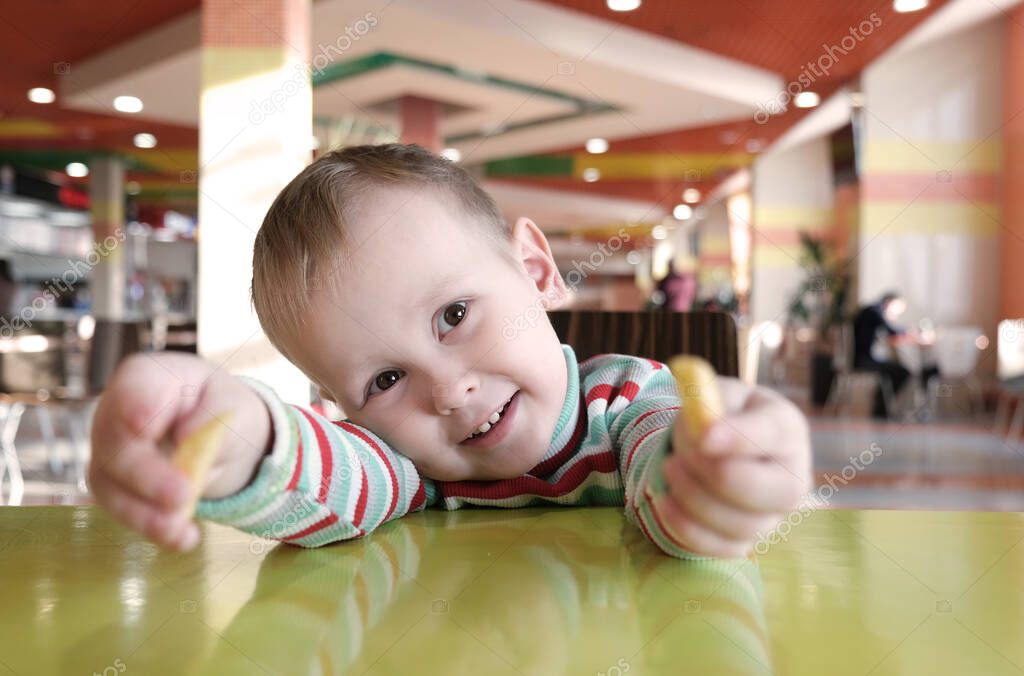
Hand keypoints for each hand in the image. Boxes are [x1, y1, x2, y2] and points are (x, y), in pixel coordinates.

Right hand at [89, 352, 271, 550]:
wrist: (221, 437)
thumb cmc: (224, 411)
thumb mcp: (234, 408)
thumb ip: (213, 420)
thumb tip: (188, 439)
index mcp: (148, 376)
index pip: (134, 389)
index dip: (135, 408)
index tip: (143, 426)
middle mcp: (115, 411)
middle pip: (117, 443)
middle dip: (147, 475)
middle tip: (183, 496)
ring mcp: (108, 449)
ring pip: (112, 483)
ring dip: (146, 513)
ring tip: (182, 531)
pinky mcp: (113, 484)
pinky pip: (122, 508)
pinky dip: (151, 526)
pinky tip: (183, 537)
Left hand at [654, 378, 811, 557]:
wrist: (711, 444)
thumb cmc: (716, 414)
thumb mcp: (710, 394)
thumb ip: (705, 403)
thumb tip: (703, 434)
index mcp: (787, 428)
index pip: (772, 435)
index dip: (738, 439)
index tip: (703, 439)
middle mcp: (793, 476)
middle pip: (770, 491)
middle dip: (713, 474)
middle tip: (676, 458)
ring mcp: (773, 514)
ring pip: (741, 524)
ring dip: (693, 498)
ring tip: (668, 468)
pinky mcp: (748, 541)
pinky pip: (721, 548)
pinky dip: (686, 527)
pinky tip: (664, 500)